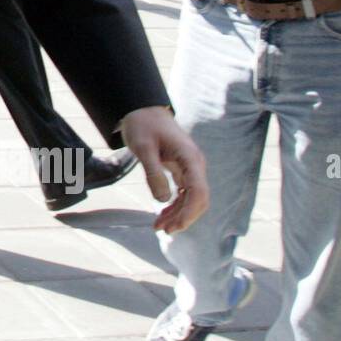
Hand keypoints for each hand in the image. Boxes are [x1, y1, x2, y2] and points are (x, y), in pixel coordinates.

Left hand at [118, 106, 208, 232]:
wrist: (141, 110)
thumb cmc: (142, 125)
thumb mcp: (142, 147)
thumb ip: (153, 173)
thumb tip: (163, 200)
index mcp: (190, 158)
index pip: (198, 191)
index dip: (189, 212)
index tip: (175, 226)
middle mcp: (194, 164)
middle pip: (198, 199)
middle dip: (184, 217)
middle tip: (163, 230)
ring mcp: (190, 168)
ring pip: (191, 198)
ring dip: (178, 214)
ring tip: (158, 227)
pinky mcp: (182, 170)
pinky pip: (183, 193)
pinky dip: (174, 205)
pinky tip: (162, 215)